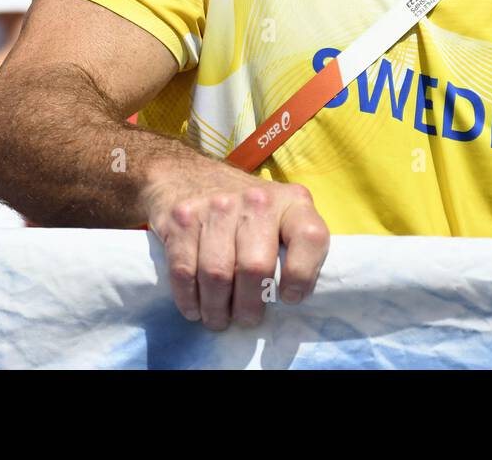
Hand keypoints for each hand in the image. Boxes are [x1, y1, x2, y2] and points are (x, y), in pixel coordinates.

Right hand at [140, 161, 329, 328]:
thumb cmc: (244, 207)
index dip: (303, 274)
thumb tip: (292, 300)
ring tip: (219, 319)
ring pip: (217, 275)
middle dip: (250, 306)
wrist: (186, 173)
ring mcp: (216, 207)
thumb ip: (291, 245)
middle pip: (255, 267)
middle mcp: (256, 199)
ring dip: (217, 309)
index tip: (290, 298)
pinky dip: (190, 299)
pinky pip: (185, 272)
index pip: (310, 236)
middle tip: (246, 319)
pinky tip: (195, 308)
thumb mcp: (279, 213)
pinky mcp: (182, 219)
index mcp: (291, 201)